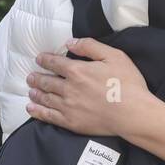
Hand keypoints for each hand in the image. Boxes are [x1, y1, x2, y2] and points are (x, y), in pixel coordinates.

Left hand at [25, 37, 153, 137]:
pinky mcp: (71, 122)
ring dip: (36, 93)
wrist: (133, 114)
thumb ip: (90, 46)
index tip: (39, 59)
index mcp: (77, 71)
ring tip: (31, 90)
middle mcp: (68, 88)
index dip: (45, 60)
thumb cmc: (127, 84)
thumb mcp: (114, 56)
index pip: (55, 63)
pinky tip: (31, 108)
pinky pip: (49, 116)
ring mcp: (68, 107)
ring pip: (45, 98)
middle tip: (31, 77)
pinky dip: (37, 112)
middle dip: (37, 78)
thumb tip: (70, 43)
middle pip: (47, 82)